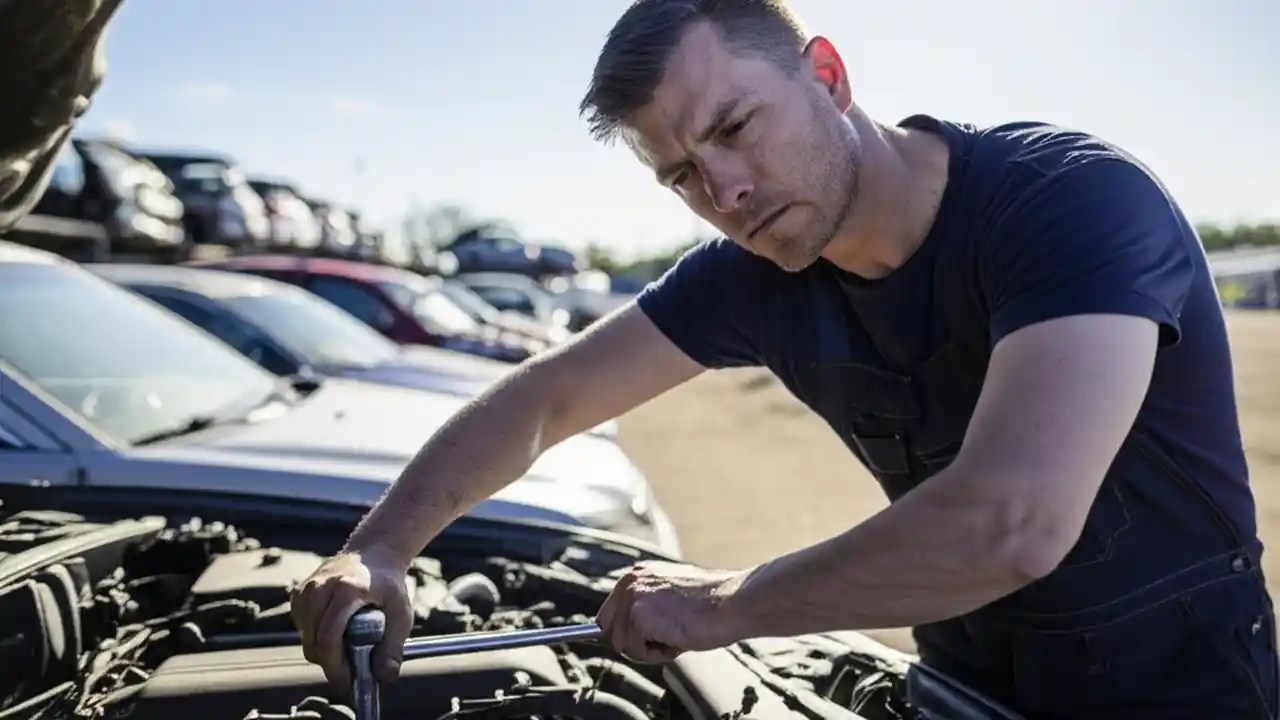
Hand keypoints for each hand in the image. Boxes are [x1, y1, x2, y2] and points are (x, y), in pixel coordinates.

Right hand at [289, 546, 412, 692]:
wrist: (373, 553)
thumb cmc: (389, 584)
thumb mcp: (401, 612)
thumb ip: (394, 646)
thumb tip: (384, 677)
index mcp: (347, 589)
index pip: (329, 637)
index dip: (335, 667)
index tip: (346, 682)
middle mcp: (321, 586)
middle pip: (314, 643)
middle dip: (331, 663)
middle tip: (351, 669)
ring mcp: (306, 589)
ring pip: (306, 639)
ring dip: (323, 651)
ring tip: (347, 645)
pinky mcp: (298, 594)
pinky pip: (302, 629)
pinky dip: (316, 637)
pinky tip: (336, 630)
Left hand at [596, 560, 748, 663]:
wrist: (732, 603)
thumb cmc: (712, 604)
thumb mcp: (671, 596)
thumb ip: (648, 606)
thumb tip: (631, 630)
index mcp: (637, 575)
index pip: (610, 613)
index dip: (627, 632)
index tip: (648, 637)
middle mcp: (629, 582)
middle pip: (609, 630)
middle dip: (633, 641)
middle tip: (666, 638)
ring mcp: (631, 598)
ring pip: (622, 645)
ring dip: (649, 649)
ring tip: (677, 635)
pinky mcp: (638, 617)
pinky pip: (636, 652)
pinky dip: (658, 654)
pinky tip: (678, 638)